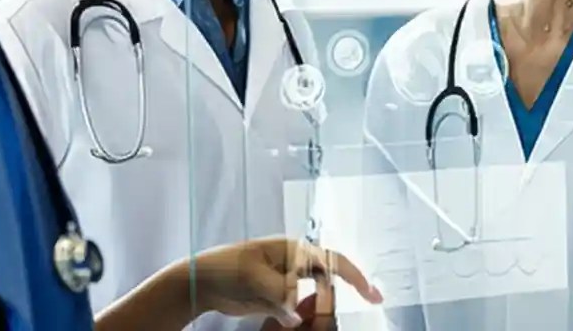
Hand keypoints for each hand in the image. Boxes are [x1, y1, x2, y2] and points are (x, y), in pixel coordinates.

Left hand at [191, 236, 383, 328]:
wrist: (201, 281)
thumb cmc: (226, 268)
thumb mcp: (254, 278)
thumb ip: (279, 295)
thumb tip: (296, 316)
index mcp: (293, 250)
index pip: (332, 261)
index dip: (355, 276)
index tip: (371, 294)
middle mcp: (294, 263)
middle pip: (329, 279)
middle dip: (340, 295)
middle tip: (344, 313)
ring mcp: (287, 279)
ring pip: (316, 295)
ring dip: (322, 308)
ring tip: (322, 321)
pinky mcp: (278, 297)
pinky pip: (300, 308)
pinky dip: (305, 316)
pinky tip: (304, 323)